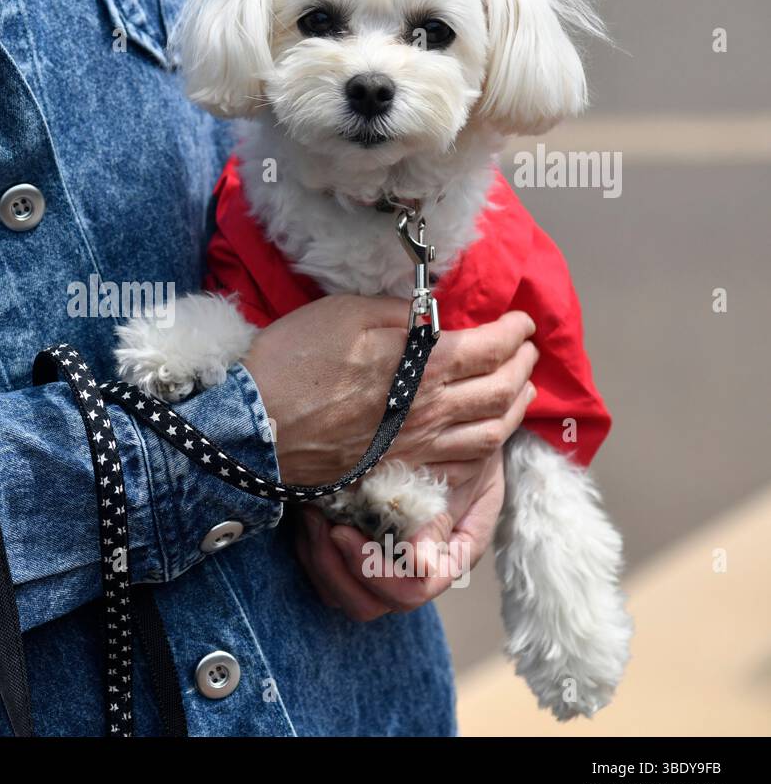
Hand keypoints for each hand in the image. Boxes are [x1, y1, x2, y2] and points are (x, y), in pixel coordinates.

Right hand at [241, 294, 538, 486]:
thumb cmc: (293, 363)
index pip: (490, 347)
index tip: (522, 320)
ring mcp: (418, 446)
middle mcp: (432, 410)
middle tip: (527, 350)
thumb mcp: (344, 313)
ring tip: (522, 393)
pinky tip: (485, 442)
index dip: (514, 332)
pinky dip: (485, 453)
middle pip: (500, 390)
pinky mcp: (400, 470)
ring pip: (490, 433)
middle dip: (523, 366)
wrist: (255, 428)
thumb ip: (397, 312)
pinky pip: (461, 467)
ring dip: (515, 410)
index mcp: (424, 366)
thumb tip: (429, 315)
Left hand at [294, 449, 505, 619]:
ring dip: (319, 561)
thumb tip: (420, 564)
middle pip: (370, 604)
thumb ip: (440, 518)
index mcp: (449, 558)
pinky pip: (325, 573)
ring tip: (311, 516)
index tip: (343, 532)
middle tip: (321, 525)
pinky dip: (310, 550)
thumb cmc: (468, 450)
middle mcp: (415, 572)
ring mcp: (385, 565)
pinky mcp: (357, 552)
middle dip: (337, 571)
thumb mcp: (466, 474)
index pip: (412, 590)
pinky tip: (309, 514)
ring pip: (341, 595)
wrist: (460, 431)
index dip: (373, 571)